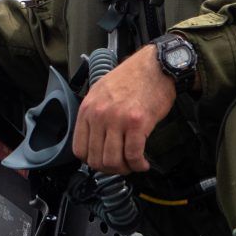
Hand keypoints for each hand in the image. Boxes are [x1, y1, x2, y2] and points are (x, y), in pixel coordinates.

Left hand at [72, 44, 175, 173]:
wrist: (155, 66)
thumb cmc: (132, 78)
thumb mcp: (101, 92)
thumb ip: (94, 115)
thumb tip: (94, 142)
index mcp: (87, 109)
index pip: (80, 150)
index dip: (92, 162)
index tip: (103, 162)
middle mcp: (99, 115)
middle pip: (96, 159)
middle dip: (110, 169)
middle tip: (121, 167)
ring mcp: (117, 120)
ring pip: (113, 161)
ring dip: (124, 169)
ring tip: (133, 165)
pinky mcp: (137, 124)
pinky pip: (133, 155)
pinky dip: (138, 165)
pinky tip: (143, 163)